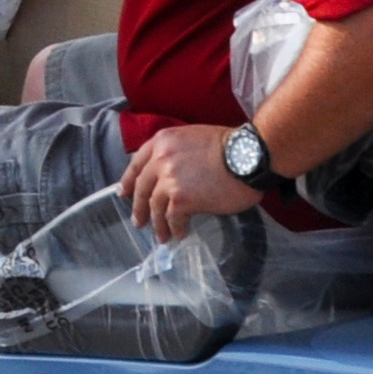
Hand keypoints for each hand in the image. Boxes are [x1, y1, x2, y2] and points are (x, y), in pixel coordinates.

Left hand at [123, 126, 267, 239]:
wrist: (247, 156)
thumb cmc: (229, 146)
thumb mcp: (193, 138)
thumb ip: (177, 152)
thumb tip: (173, 172)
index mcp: (162, 141)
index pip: (137, 163)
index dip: (129, 180)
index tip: (125, 193)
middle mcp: (160, 159)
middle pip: (143, 188)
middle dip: (139, 207)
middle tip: (138, 221)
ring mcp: (169, 180)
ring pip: (155, 207)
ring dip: (157, 224)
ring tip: (162, 236)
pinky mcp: (182, 200)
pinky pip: (173, 219)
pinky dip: (175, 228)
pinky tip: (180, 233)